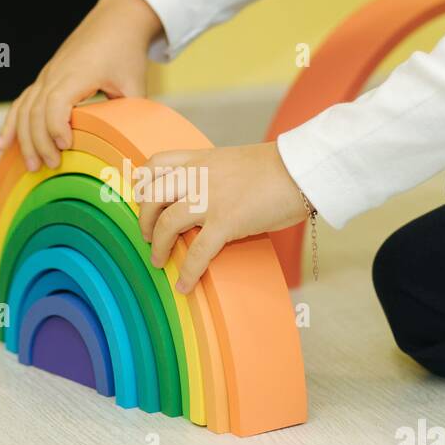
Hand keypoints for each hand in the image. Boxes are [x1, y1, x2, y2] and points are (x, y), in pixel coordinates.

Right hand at [0, 0, 162, 170]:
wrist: (116, 20)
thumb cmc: (126, 51)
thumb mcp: (135, 82)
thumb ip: (131, 113)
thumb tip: (132, 144)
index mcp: (76, 73)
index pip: (54, 103)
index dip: (55, 127)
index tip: (66, 146)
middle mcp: (55, 74)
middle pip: (34, 111)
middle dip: (38, 142)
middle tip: (49, 166)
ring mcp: (47, 75)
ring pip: (24, 109)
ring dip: (24, 139)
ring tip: (31, 165)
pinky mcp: (45, 78)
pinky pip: (22, 102)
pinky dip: (12, 124)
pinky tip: (3, 145)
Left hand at [139, 142, 309, 292]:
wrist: (302, 169)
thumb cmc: (277, 168)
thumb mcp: (234, 162)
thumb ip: (214, 175)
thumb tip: (209, 197)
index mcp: (200, 158)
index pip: (155, 164)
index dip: (143, 184)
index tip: (144, 201)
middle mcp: (198, 176)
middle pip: (151, 196)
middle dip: (145, 220)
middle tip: (148, 236)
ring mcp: (210, 199)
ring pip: (167, 224)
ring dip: (159, 246)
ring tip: (159, 261)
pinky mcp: (227, 222)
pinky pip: (197, 252)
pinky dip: (188, 272)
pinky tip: (184, 285)